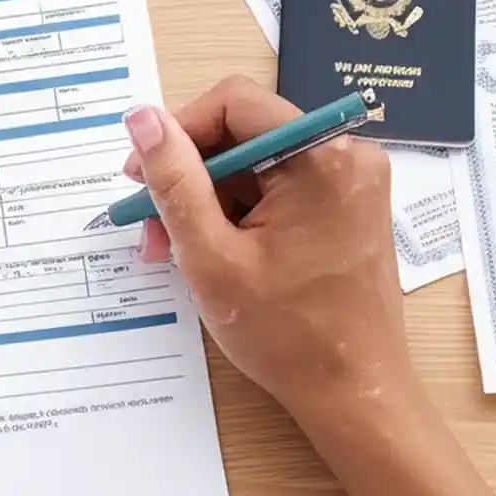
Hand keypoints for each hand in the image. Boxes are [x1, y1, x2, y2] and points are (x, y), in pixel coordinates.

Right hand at [122, 76, 495, 495]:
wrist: (354, 393)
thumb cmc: (288, 336)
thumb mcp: (211, 256)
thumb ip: (174, 181)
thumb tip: (142, 119)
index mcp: (322, 158)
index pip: (234, 102)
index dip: (178, 131)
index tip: (142, 173)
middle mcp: (348, 156)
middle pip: (246, 133)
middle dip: (190, 176)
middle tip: (152, 225)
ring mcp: (352, 181)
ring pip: (258, 164)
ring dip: (209, 200)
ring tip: (176, 251)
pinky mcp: (348, 206)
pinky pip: (280, 188)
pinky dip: (240, 214)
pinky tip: (213, 253)